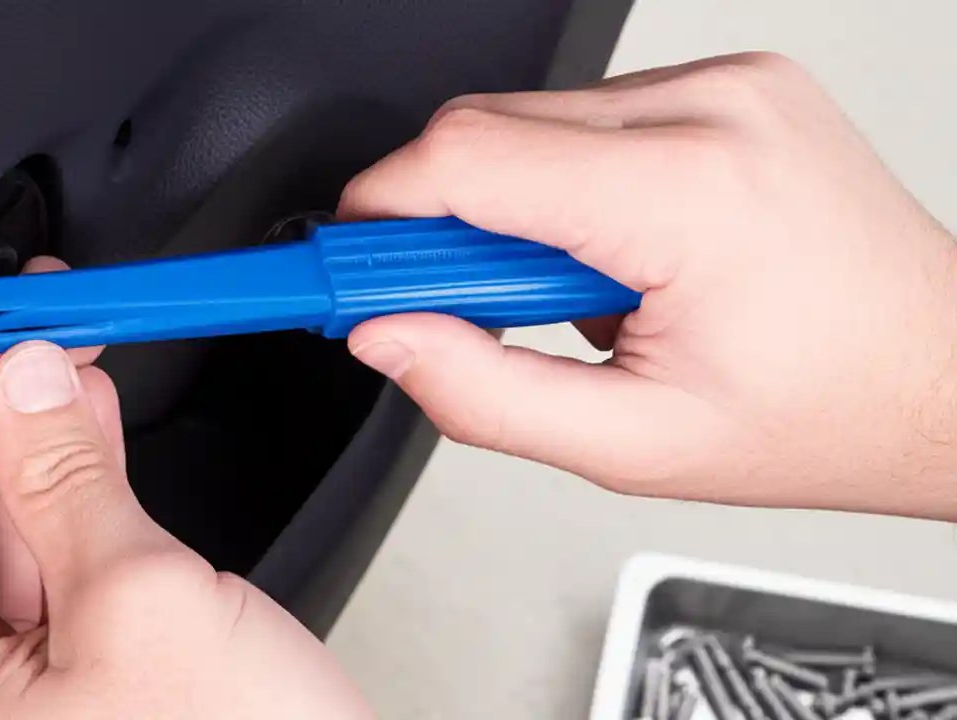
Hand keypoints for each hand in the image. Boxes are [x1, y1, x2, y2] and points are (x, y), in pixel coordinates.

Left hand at [0, 259, 368, 718]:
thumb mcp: (140, 603)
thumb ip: (71, 484)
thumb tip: (26, 383)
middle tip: (39, 337)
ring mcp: (38, 684)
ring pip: (17, 534)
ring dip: (46, 442)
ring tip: (73, 362)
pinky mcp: (100, 665)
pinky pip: (70, 560)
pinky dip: (86, 487)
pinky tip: (97, 428)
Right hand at [339, 52, 956, 519]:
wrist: (942, 375)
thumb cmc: (827, 410)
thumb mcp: (635, 444)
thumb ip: (486, 395)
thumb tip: (388, 340)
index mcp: (688, 195)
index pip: (467, 159)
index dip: (375, 215)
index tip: (334, 265)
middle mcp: (710, 110)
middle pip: (484, 127)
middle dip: (437, 222)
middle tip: (449, 305)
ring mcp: (725, 85)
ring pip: (530, 119)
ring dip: (508, 207)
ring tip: (568, 292)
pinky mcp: (726, 84)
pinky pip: (587, 116)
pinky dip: (564, 185)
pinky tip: (609, 250)